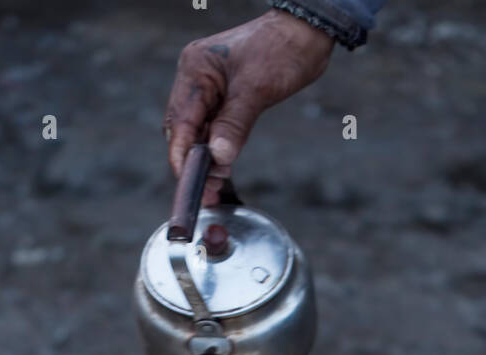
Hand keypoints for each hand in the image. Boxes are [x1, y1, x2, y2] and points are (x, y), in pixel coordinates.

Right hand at [164, 10, 334, 204]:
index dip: (182, 155)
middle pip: (184, 129)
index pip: (181, 121)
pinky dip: (217, 148)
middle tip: (207, 191)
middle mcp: (196, 77)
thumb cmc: (282, 50)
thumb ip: (234, 125)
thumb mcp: (257, 90)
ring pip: (198, 131)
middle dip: (193, 161)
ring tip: (215, 187)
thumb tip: (218, 157)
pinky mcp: (223, 96)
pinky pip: (213, 127)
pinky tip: (222, 167)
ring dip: (206, 159)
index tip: (189, 183)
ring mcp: (209, 86)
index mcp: (196, 69)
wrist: (304, 32)